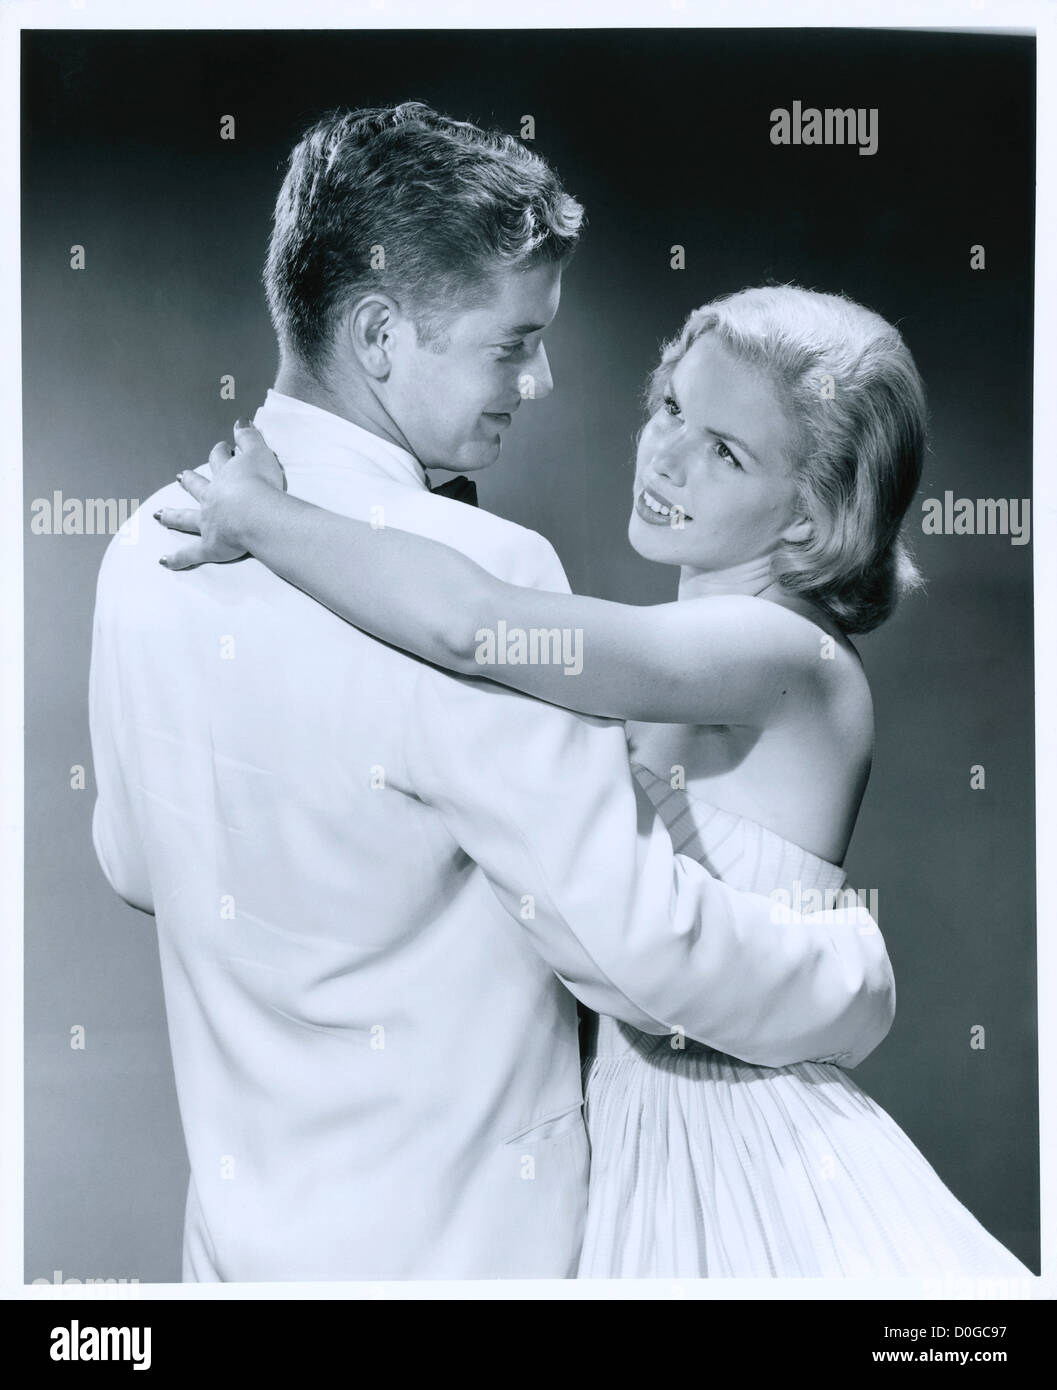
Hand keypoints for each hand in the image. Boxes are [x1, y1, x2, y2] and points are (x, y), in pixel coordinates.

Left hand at [155, 421, 285, 568]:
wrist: (257, 512)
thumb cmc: (262, 483)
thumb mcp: (260, 453)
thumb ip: (250, 437)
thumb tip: (240, 422)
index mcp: (226, 478)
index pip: (220, 461)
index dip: (221, 453)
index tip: (223, 447)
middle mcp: (212, 498)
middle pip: (197, 487)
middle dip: (190, 481)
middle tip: (180, 476)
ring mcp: (208, 523)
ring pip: (186, 518)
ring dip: (173, 516)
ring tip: (160, 515)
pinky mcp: (210, 547)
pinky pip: (191, 554)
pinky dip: (178, 559)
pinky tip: (165, 562)